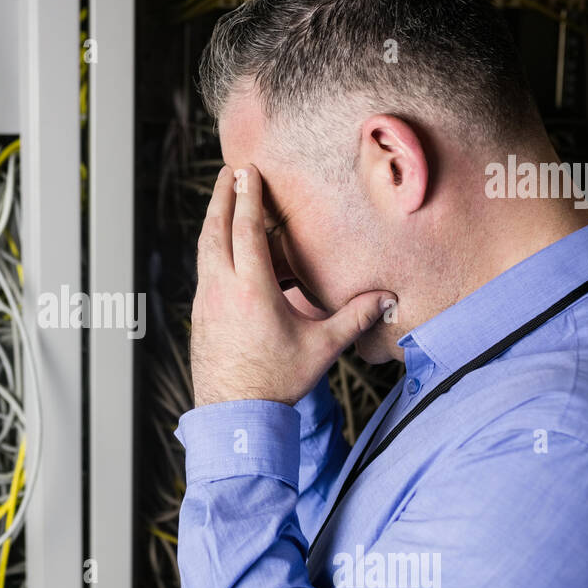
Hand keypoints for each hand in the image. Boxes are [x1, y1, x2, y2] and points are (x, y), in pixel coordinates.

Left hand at [189, 165, 394, 406]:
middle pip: (215, 230)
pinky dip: (213, 251)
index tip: (245, 169)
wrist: (234, 417)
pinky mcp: (199, 316)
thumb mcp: (321, 347)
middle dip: (222, 197)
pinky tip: (223, 253)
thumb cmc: (277, 383)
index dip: (247, 195)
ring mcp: (204, 302)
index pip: (246, 228)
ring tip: (222, 202)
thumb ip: (353, 318)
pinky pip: (205, 272)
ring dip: (213, 222)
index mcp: (250, 289)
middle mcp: (221, 289)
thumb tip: (388, 299)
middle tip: (227, 171)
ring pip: (205, 250)